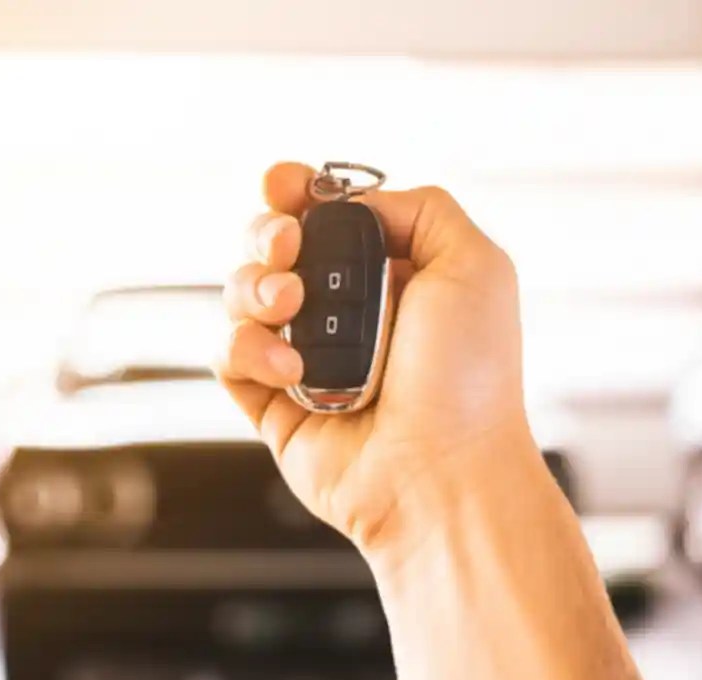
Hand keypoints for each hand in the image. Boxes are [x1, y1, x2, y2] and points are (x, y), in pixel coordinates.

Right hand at [216, 162, 536, 554]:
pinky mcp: (270, 403)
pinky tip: (290, 369)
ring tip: (291, 308)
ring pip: (239, 295)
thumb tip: (347, 203)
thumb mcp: (474, 265)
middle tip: (287, 247)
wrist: (441, 473)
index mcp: (389, 274)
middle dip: (266, 232)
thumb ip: (419, 208)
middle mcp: (342, 313)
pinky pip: (228, 355)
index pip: (322, 216)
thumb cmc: (468, 380)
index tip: (283, 185)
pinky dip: (248, 350)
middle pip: (269, 246)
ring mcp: (302, 356)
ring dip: (255, 288)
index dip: (293, 193)